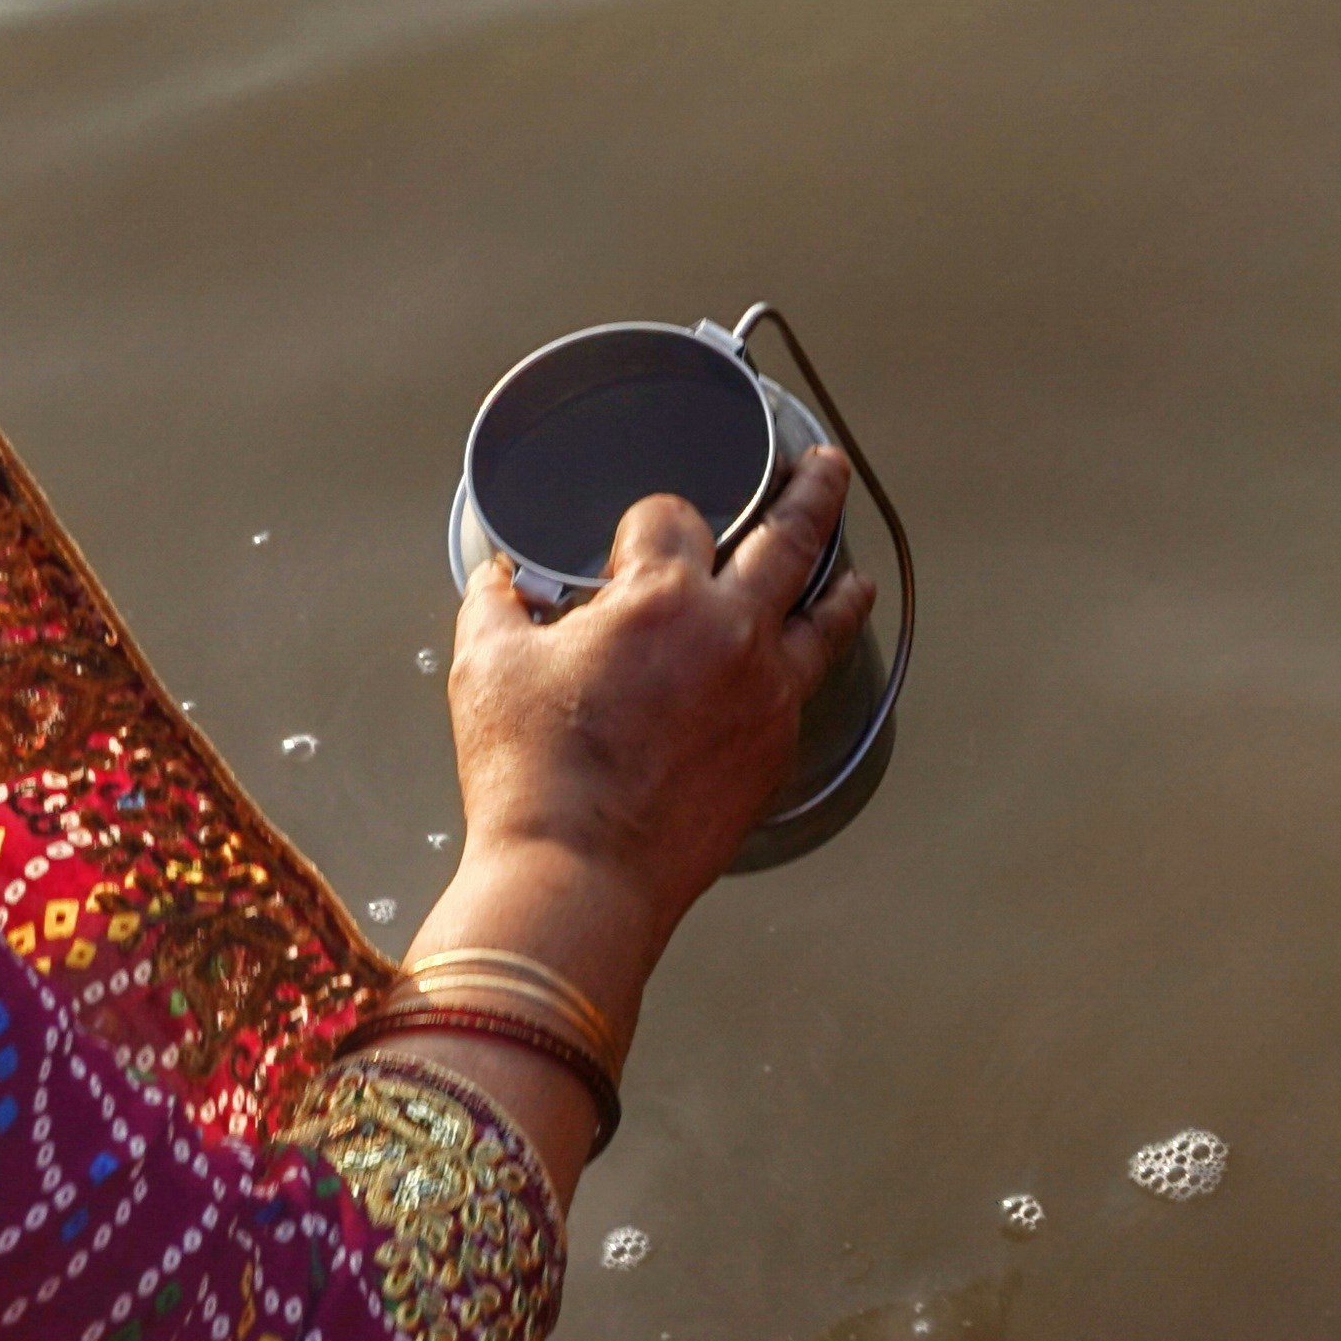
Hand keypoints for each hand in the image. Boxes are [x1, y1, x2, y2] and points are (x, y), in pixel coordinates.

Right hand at [447, 444, 870, 940]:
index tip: (631, 542)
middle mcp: (732, 634)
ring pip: (824, 617)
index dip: (642, 524)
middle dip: (809, 490)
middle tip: (823, 467)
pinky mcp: (776, 746)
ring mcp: (766, 692)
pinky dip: (809, 662)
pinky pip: (806, 686)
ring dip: (839, 584)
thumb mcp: (487, 668)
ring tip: (853, 573)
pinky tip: (804, 663)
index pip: (668, 518)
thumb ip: (496, 606)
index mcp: (662, 599)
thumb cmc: (535, 778)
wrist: (578, 874)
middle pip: (791, 535)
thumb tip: (498, 582)